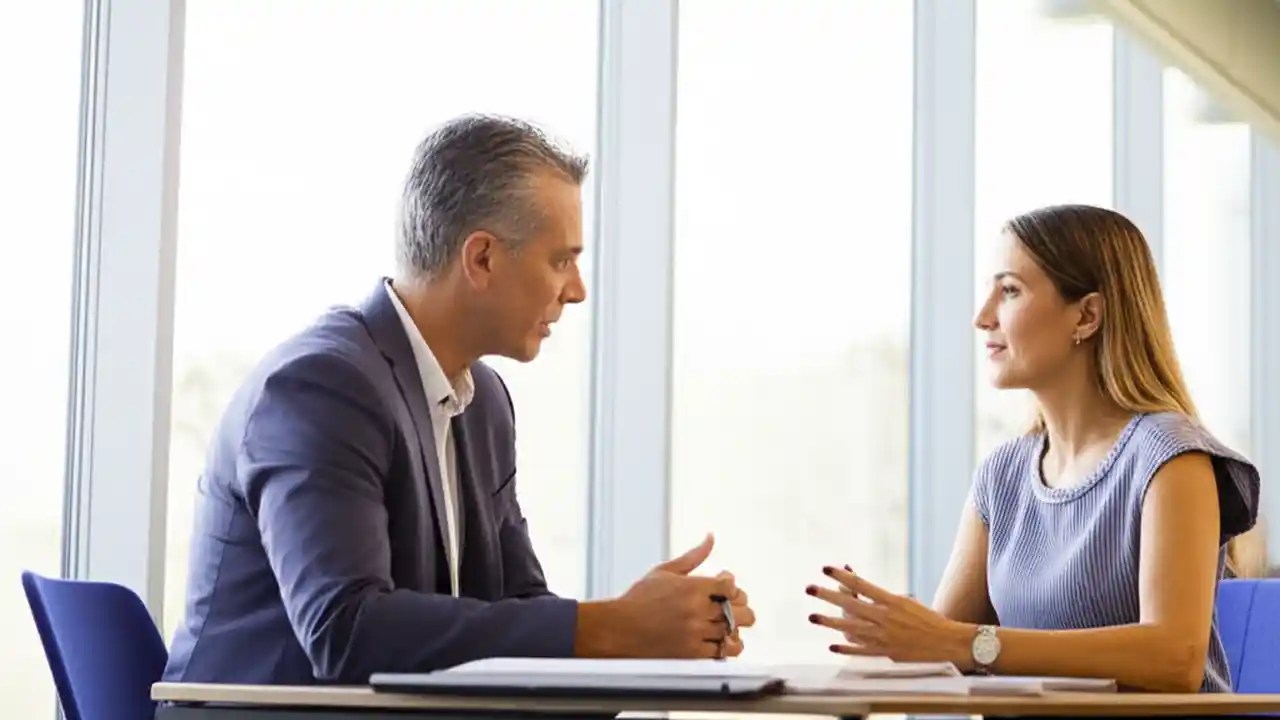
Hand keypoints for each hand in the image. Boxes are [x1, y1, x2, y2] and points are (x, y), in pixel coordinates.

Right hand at [614, 534, 755, 657]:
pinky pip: (723, 653)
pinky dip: (725, 647)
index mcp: (692, 587)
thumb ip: (693, 556)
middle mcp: (697, 611)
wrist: (619, 629)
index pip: (731, 586)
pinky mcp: (692, 655)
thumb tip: (711, 537)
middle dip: (739, 607)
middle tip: (730, 607)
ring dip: (733, 628)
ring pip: (734, 633)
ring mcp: (695, 634)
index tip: (723, 588)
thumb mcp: (665, 572)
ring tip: (725, 625)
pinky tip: (718, 640)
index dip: (731, 586)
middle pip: (740, 611)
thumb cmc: (639, 599)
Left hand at [806, 565, 971, 664]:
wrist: (947, 642)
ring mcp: (884, 637)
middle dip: (828, 596)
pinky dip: (846, 648)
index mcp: (892, 601)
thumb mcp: (905, 601)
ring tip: (813, 616)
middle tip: (810, 588)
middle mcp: (886, 618)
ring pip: (850, 628)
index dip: (842, 576)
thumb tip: (857, 588)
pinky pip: (861, 651)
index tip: (826, 568)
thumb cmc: (926, 619)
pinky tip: (832, 645)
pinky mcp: (886, 653)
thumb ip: (881, 598)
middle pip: (851, 604)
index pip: (862, 584)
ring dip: (829, 622)